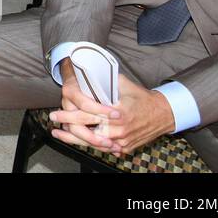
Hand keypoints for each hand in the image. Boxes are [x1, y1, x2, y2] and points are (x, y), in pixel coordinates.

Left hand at [51, 65, 174, 155]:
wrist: (163, 114)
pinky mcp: (124, 148)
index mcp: (117, 113)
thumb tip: (87, 69)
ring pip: (93, 143)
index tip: (56, 113)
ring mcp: (121, 141)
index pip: (88, 116)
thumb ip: (104, 80)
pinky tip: (78, 141)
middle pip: (87, 131)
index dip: (70, 115)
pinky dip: (90, 144)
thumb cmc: (142, 97)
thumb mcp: (123, 84)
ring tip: (60, 134)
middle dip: (68, 126)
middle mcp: (119, 130)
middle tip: (54, 121)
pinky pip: (104, 148)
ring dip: (75, 139)